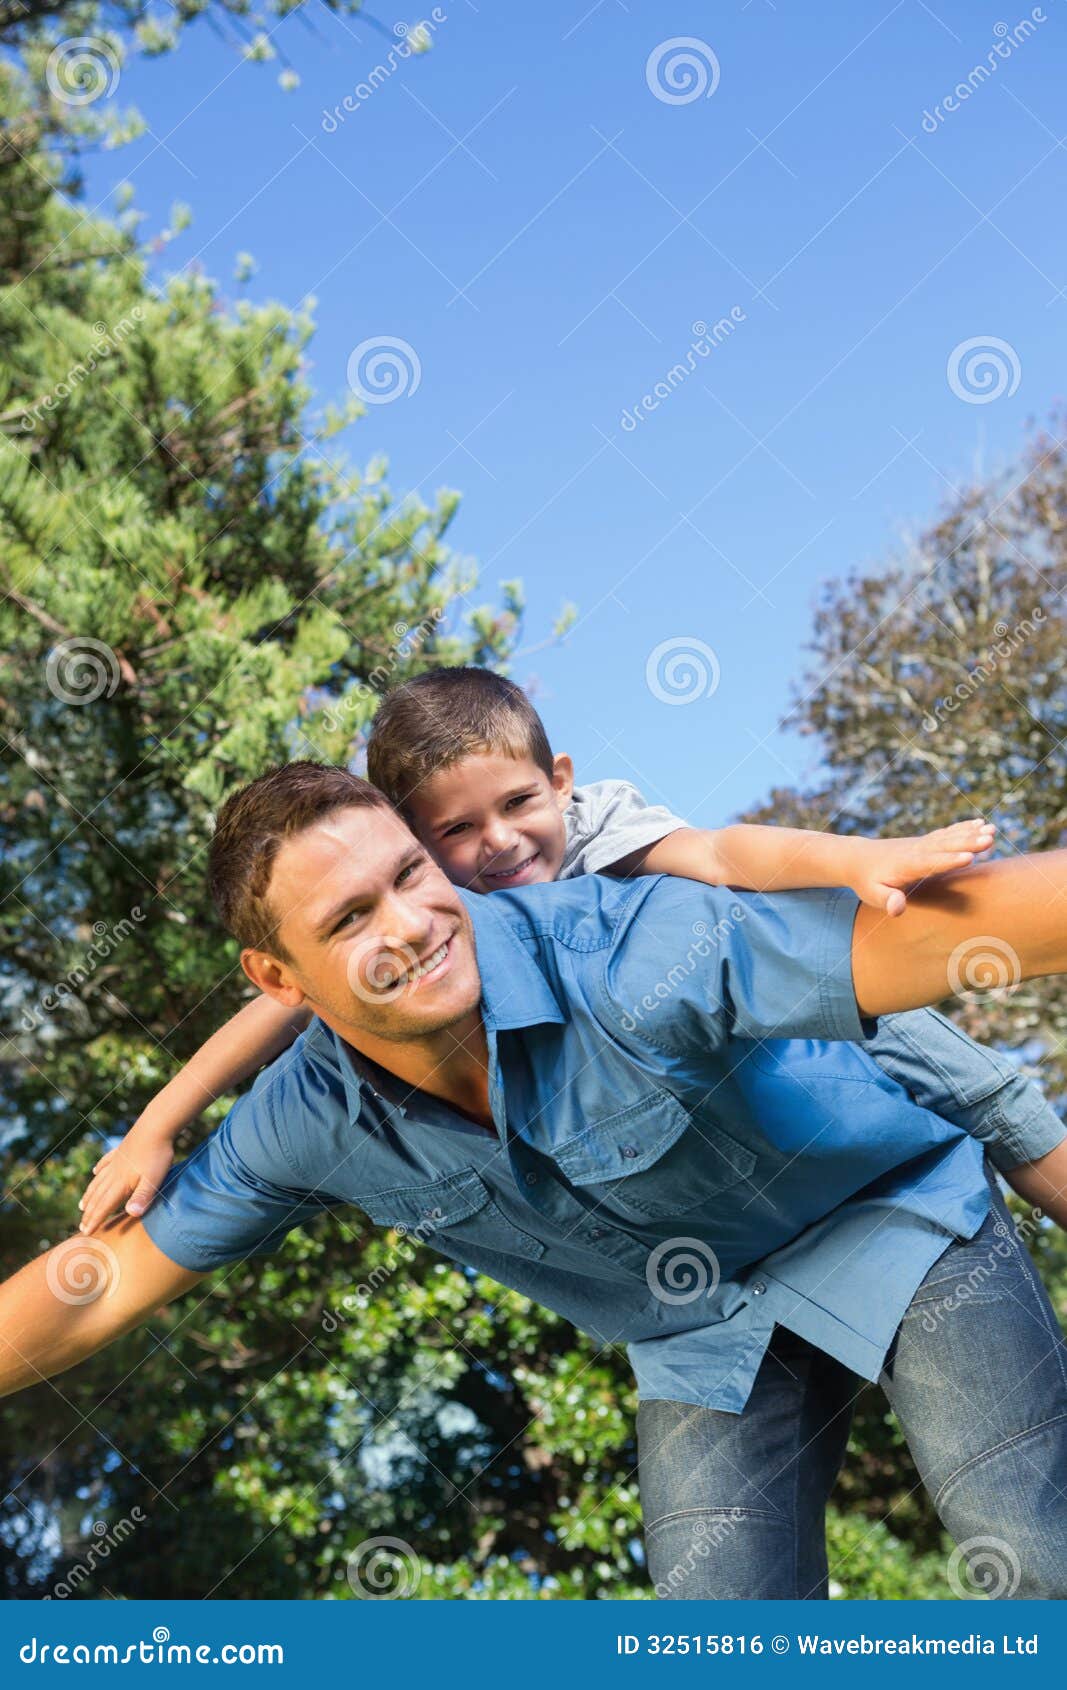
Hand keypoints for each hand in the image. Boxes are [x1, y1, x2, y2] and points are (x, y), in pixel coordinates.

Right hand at [77, 1125, 173, 1234]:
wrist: (156, 1125)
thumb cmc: (158, 1154)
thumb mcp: (154, 1179)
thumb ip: (142, 1197)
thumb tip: (132, 1214)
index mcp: (121, 1183)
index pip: (104, 1206)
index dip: (95, 1220)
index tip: (85, 1233)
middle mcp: (114, 1173)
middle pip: (98, 1196)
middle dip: (89, 1212)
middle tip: (81, 1226)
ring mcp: (117, 1160)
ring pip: (99, 1181)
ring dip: (90, 1194)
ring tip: (82, 1205)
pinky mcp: (121, 1150)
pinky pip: (106, 1162)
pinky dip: (99, 1169)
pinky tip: (96, 1171)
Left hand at [851, 819, 995, 916]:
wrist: (857, 858)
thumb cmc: (867, 881)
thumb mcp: (871, 894)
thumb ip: (886, 900)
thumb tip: (897, 909)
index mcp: (906, 865)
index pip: (929, 863)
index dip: (948, 861)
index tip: (968, 858)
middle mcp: (916, 851)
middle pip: (945, 846)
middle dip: (967, 843)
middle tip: (990, 839)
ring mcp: (922, 844)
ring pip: (948, 837)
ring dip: (970, 833)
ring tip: (992, 829)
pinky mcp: (925, 842)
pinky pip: (947, 833)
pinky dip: (963, 828)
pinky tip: (980, 824)